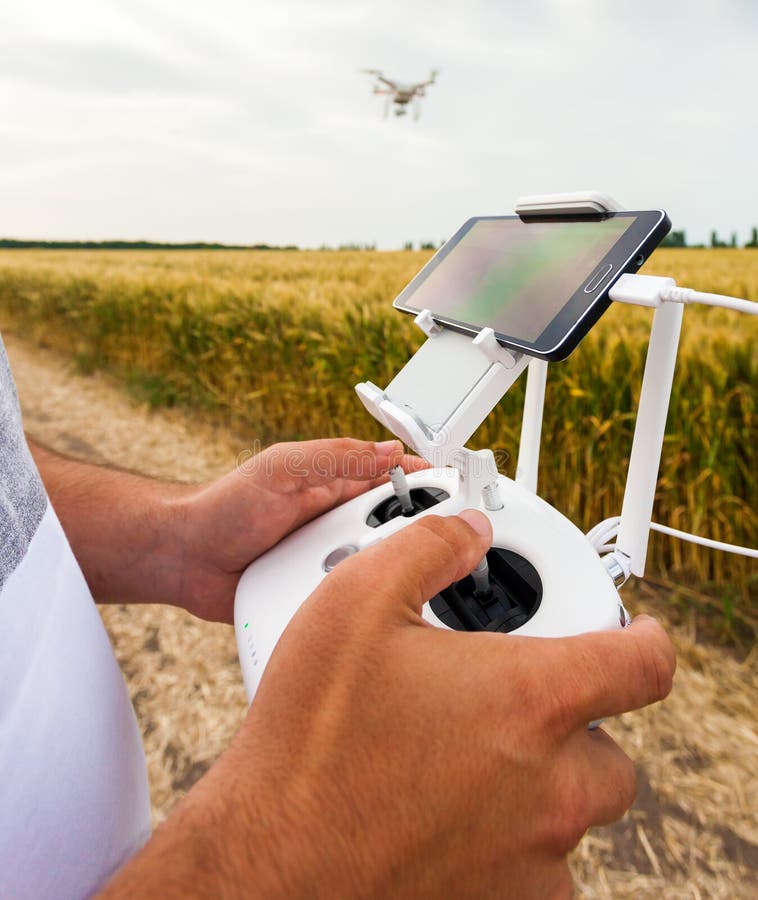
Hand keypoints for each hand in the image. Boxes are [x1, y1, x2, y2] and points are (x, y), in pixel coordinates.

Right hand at [102, 511, 675, 898]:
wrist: (272, 858)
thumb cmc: (312, 739)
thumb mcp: (356, 602)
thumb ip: (429, 547)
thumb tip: (469, 531)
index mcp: (531, 700)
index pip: (645, 663)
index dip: (644, 638)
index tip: (632, 635)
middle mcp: (551, 783)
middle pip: (611, 743)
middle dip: (573, 717)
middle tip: (509, 699)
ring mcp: (533, 852)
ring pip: (575, 804)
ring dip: (542, 774)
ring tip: (467, 752)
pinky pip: (540, 858)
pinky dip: (514, 830)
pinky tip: (450, 804)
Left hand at [176, 437, 426, 621]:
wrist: (184, 561)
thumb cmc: (223, 507)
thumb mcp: (281, 468)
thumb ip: (334, 457)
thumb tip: (388, 451)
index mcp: (335, 486)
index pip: (393, 479)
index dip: (426, 482)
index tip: (458, 489)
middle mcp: (337, 524)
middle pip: (395, 527)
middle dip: (416, 534)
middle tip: (440, 541)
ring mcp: (328, 561)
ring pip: (378, 567)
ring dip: (387, 570)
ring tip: (400, 574)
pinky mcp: (316, 595)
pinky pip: (351, 599)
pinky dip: (363, 601)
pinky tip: (373, 609)